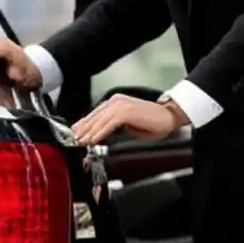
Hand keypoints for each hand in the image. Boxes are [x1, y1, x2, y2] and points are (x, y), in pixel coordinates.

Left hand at [72, 94, 189, 144]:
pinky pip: (108, 124)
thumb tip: (102, 134)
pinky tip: (93, 140)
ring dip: (89, 132)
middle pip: (95, 116)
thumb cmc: (154, 122)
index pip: (96, 113)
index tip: (77, 133)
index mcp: (117, 102)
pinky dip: (99, 132)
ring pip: (99, 120)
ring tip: (81, 141)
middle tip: (74, 139)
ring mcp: (121, 105)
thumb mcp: (129, 125)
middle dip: (84, 128)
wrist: (169, 116)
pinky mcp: (126, 112)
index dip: (85, 124)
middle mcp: (117, 101)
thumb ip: (115, 126)